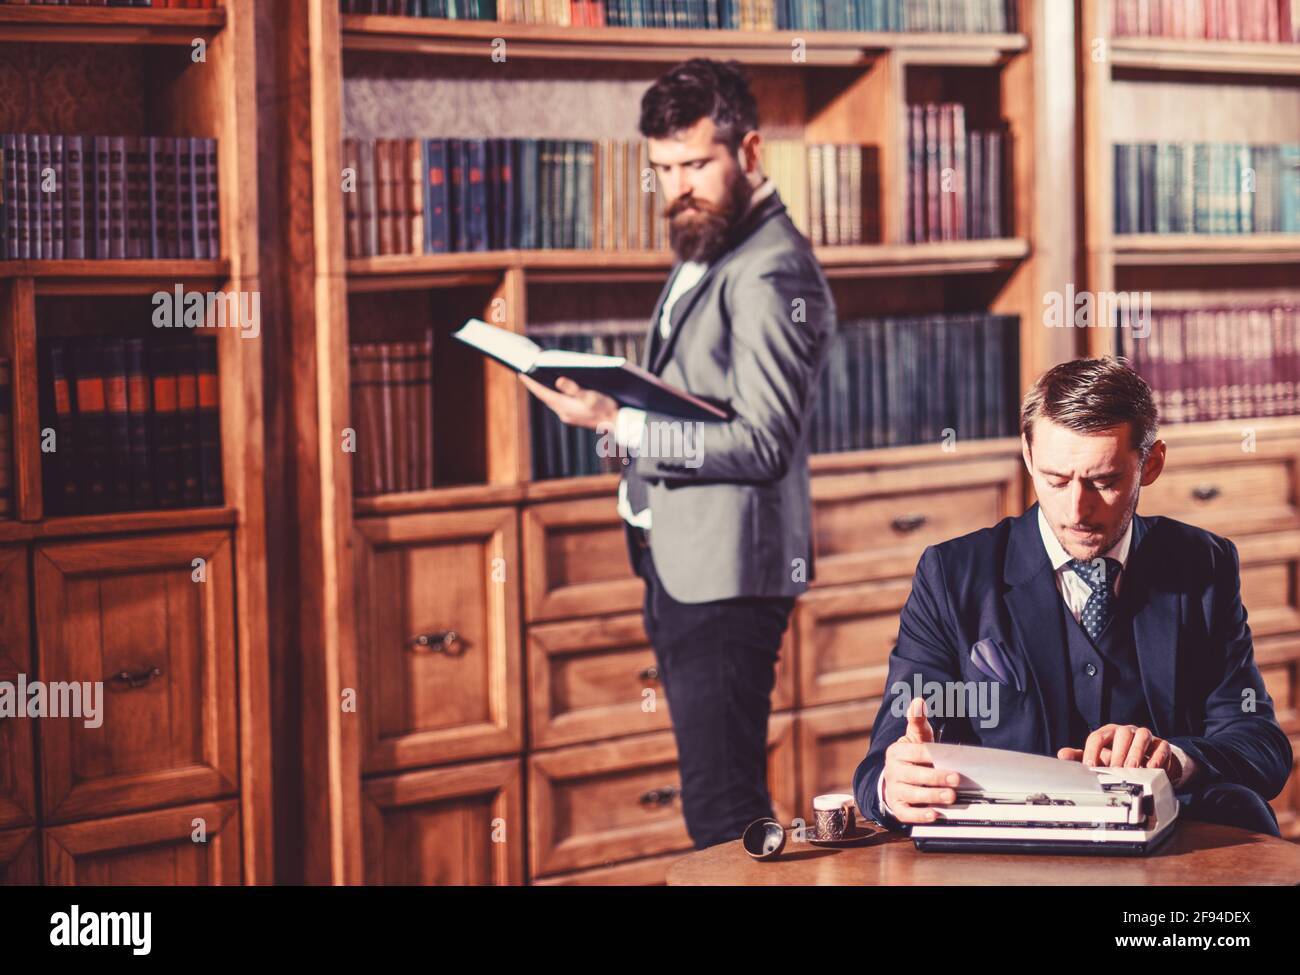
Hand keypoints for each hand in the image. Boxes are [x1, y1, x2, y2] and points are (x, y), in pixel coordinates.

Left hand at [519, 375, 618, 431]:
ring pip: (552, 401)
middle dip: (536, 385)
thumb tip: (558, 381)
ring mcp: (570, 416)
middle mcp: (564, 412)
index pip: (542, 393)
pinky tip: (557, 389)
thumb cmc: (605, 408)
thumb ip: (573, 388)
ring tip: (539, 379)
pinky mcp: (576, 417)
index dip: (531, 383)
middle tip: (527, 373)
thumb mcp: (590, 396)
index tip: (521, 373)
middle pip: (545, 397)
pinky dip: (555, 395)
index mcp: (565, 406)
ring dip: (545, 390)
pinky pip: (560, 404)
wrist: (617, 423)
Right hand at [881, 697, 960, 823]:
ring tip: (950, 797)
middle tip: (956, 780)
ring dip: (932, 797)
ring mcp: (894, 790)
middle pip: (914, 775)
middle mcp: (893, 771)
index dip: (931, 757)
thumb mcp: (915, 738)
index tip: (948, 759)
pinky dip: (920, 815)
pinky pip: (907, 814)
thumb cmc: (912, 756)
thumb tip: (918, 701)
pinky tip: (935, 815)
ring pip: (912, 795)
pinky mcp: (898, 807)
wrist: (894, 778)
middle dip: (936, 778)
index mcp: (897, 752)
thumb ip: (918, 721)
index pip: (915, 753)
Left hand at [1057, 724, 1182, 782]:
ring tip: (1132, 769)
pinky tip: (1151, 768)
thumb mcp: (1099, 757)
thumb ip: (1081, 756)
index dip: (1092, 751)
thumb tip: (1062, 755)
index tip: (1090, 766)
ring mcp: (1144, 736)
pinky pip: (1161, 746)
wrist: (1145, 761)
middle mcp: (1125, 731)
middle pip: (1121, 734)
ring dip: (1136, 753)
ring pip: (1141, 736)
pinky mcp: (1161, 744)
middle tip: (1115, 770)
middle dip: (1118, 753)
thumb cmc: (1119, 758)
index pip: (1097, 736)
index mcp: (1108, 733)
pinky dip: (1157, 757)